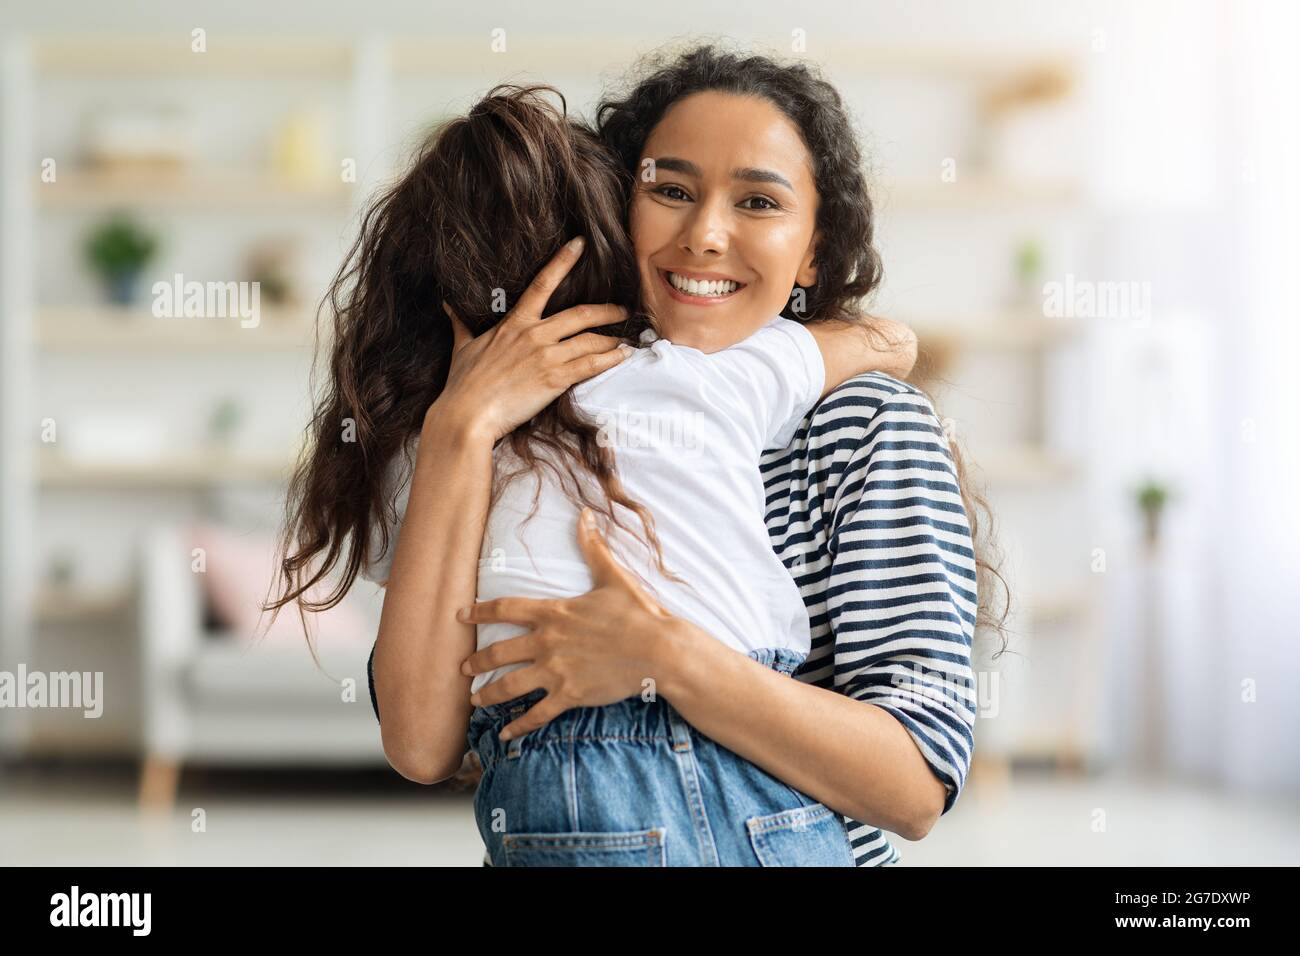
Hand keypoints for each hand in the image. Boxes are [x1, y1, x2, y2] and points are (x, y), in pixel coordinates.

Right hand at [435, 236, 632, 442]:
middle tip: (623, 310)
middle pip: (581, 313)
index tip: (580, 244)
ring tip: (627, 340)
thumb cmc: (464, 384)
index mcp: (515, 323)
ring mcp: (546, 356)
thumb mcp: (462, 347)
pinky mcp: (555, 378)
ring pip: (591, 339)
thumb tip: (448, 305)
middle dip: (607, 310)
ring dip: (613, 339)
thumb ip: (461, 323)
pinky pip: (591, 364)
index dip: (563, 260)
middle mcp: (534, 334)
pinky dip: (612, 359)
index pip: (542, 283)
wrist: (468, 415)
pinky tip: (624, 356)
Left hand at [456, 507, 688, 739]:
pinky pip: (537, 714)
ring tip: (475, 701)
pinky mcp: (570, 695)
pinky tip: (506, 735)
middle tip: (462, 668)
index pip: (506, 609)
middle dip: (476, 662)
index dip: (479, 610)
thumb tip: (586, 515)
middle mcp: (548, 642)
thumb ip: (593, 547)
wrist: (659, 650)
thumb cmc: (638, 613)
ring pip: (510, 686)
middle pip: (498, 652)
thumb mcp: (613, 576)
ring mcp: (557, 671)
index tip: (460, 614)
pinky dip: (519, 726)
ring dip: (488, 695)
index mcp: (554, 612)